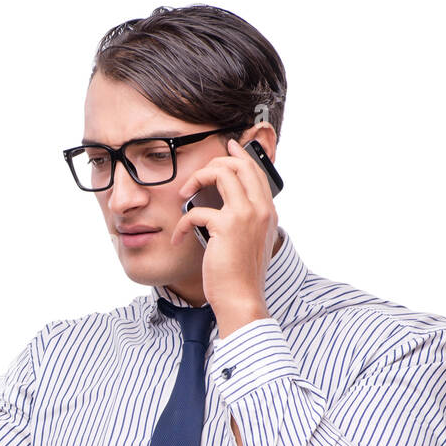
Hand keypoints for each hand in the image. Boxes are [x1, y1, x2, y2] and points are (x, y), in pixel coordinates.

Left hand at [170, 135, 277, 335]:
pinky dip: (182, 224)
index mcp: (267, 212)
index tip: (227, 146)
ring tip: (183, 196)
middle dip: (214, 163)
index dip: (239, 155)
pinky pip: (196, 211)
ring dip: (196, 179)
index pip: (255, 172)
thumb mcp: (249, 243)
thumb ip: (244, 222)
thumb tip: (223, 209)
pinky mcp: (226, 226)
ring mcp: (245, 216)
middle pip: (239, 165)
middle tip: (195, 179)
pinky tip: (178, 238)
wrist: (242, 299)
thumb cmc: (241, 276)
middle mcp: (260, 209)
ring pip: (221, 173)